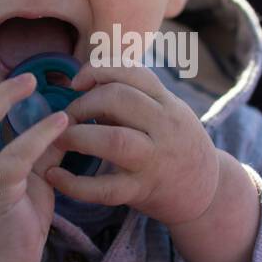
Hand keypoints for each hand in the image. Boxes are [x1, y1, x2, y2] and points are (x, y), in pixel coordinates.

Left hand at [44, 60, 220, 224]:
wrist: (207, 191)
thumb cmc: (175, 146)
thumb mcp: (166, 112)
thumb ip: (135, 96)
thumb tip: (88, 78)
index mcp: (168, 103)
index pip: (132, 71)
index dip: (97, 69)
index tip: (76, 82)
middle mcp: (166, 127)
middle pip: (120, 99)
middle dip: (83, 104)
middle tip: (67, 118)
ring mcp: (155, 160)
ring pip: (114, 140)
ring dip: (78, 137)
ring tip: (59, 140)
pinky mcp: (143, 191)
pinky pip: (105, 188)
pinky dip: (74, 183)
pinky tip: (54, 176)